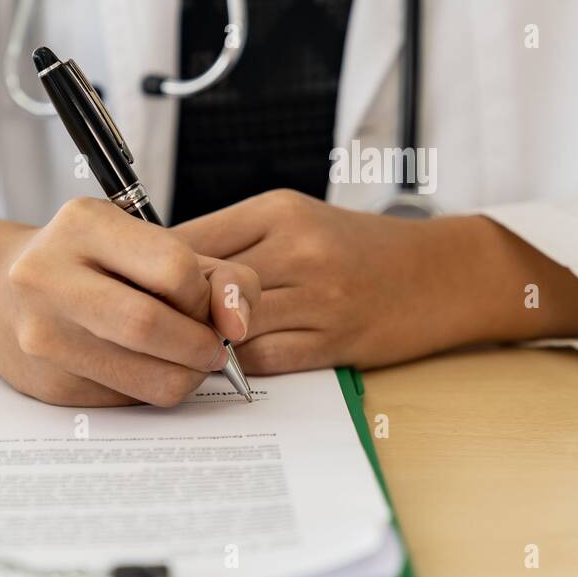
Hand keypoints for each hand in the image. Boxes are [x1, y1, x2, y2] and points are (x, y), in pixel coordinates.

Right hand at [0, 197, 259, 406]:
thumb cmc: (94, 263)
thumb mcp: (153, 244)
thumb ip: (218, 275)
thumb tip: (239, 325)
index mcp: (83, 225)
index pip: (173, 268)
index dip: (204, 295)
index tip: (203, 303)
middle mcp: (49, 275)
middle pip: (151, 326)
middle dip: (202, 345)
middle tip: (213, 347)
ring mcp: (42, 333)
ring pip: (149, 379)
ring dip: (187, 376)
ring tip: (186, 358)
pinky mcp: (48, 384)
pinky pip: (129, 402)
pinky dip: (154, 389)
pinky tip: (144, 366)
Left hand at [173, 190, 577, 373]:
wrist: (441, 274)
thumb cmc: (364, 248)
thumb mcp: (301, 219)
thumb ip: (239, 239)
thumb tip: (164, 267)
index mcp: (280, 210)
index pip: (188, 239)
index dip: (152, 271)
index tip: (136, 288)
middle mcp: (297, 248)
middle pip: (199, 285)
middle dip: (169, 310)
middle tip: (149, 327)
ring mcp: (317, 297)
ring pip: (225, 328)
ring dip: (201, 344)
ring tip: (185, 349)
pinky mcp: (334, 340)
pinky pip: (263, 360)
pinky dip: (239, 366)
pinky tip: (230, 364)